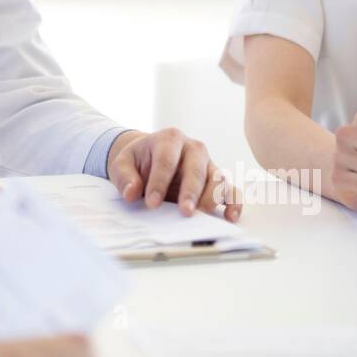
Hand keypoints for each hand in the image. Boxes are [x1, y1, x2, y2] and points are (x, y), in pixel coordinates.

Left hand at [106, 128, 241, 220]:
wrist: (151, 160)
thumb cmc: (139, 161)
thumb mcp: (123, 164)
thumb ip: (125, 177)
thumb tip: (131, 193)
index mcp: (169, 139)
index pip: (166, 160)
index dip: (159, 182)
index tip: (151, 203)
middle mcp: (193, 148)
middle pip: (196, 168)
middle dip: (191, 191)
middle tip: (184, 211)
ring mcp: (208, 164)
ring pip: (217, 178)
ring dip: (212, 198)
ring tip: (203, 215)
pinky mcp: (217, 181)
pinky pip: (231, 190)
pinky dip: (233, 203)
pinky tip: (230, 217)